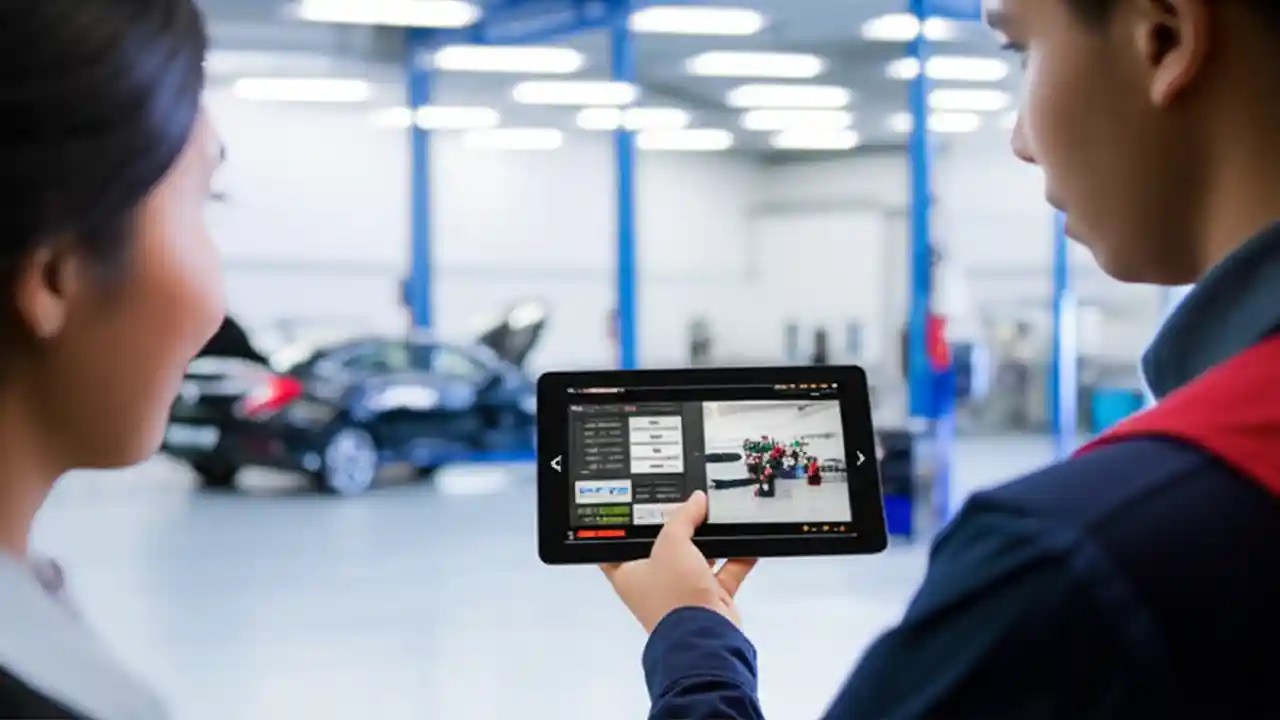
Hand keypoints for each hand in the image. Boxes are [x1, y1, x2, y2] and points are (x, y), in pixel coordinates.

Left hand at [601, 491, 758, 632]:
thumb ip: (683, 518)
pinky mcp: (710, 598)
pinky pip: (725, 571)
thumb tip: (695, 501)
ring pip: (697, 557)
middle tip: (689, 504)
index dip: (629, 524)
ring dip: (711, 540)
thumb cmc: (673, 599)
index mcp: (629, 572)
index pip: (622, 544)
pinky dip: (736, 557)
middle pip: (665, 546)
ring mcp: (683, 591)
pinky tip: (745, 540)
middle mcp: (654, 583)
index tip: (639, 504)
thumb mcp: (671, 544)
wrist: (706, 637)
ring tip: (719, 517)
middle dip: (680, 527)